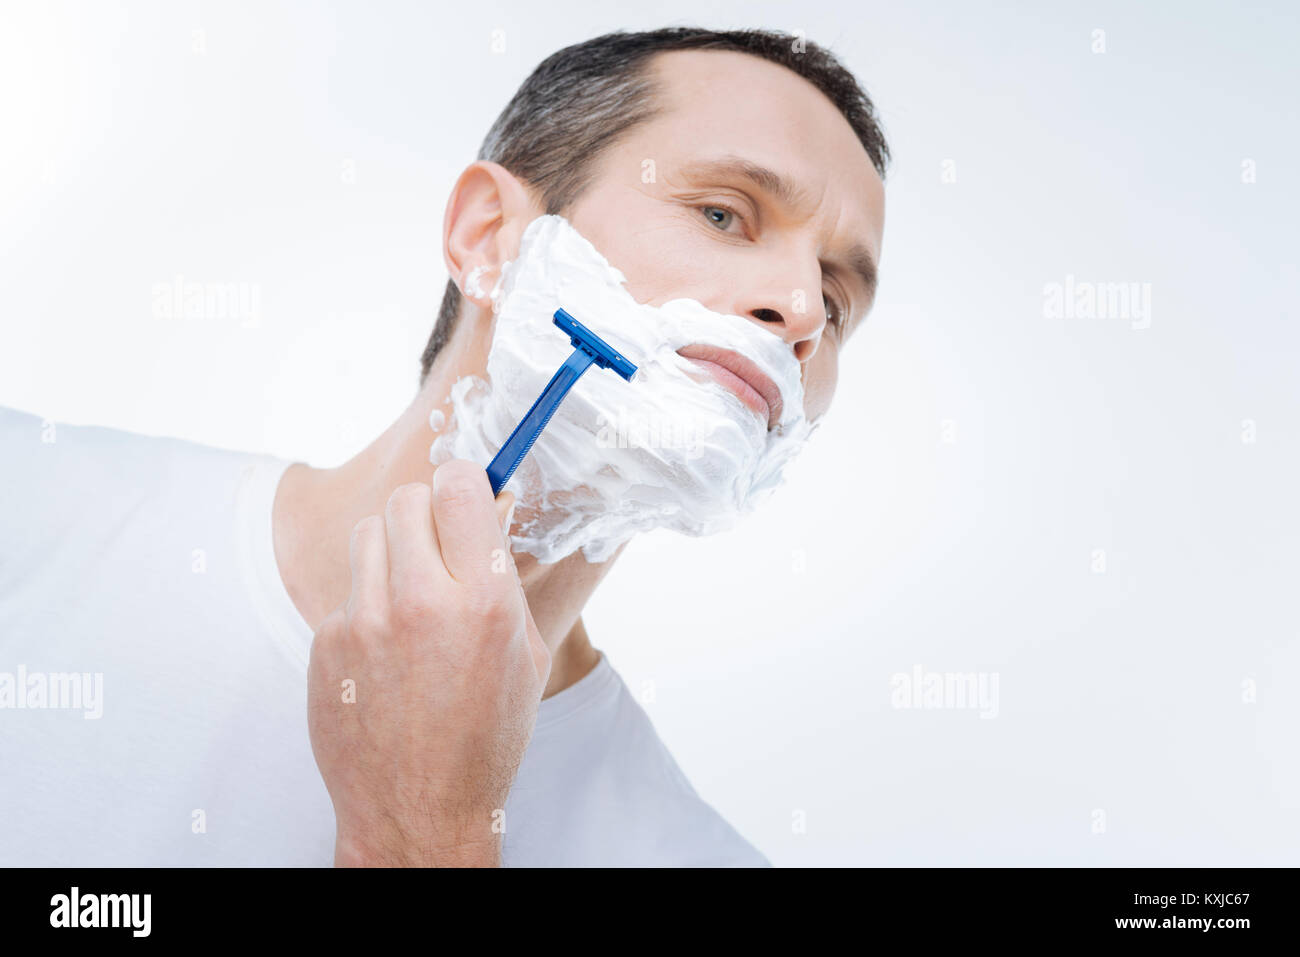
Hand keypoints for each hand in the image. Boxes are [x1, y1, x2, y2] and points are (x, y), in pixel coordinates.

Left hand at [306, 460, 549, 866]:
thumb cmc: (485, 737)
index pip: (460, 485)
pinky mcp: (326, 643)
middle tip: (439, 545)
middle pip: (408, 498)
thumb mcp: (525, 653)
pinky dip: (369, 604)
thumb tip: (488, 513)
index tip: (467, 496)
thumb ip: (502, 578)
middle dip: (427, 513)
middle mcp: (421, 603)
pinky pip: (348, 589)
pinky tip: (387, 650)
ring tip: (411, 595)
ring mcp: (365, 622)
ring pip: (369, 533)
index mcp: (484, 603)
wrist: (420, 809)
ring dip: (394, 550)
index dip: (466, 482)